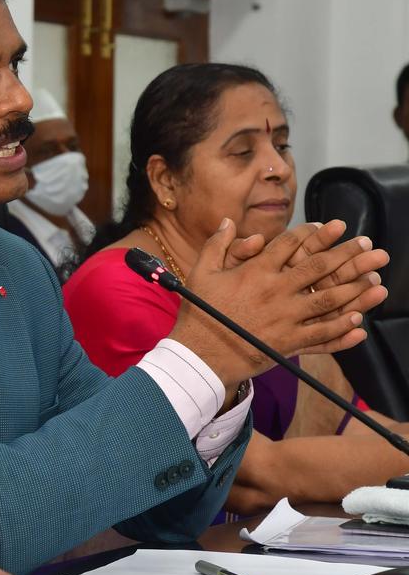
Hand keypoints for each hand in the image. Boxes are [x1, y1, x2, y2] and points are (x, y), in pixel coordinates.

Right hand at [169, 218, 387, 384]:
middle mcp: (275, 291)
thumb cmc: (199, 312)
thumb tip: (228, 221)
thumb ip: (217, 244)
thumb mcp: (201, 272)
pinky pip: (322, 334)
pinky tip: (359, 320)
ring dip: (354, 288)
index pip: (289, 245)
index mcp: (255, 272)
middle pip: (317, 267)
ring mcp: (285, 318)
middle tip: (367, 244)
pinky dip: (342, 328)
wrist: (199, 354)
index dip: (313, 233)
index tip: (332, 226)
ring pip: (327, 299)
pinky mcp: (288, 342)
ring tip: (375, 278)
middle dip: (345, 253)